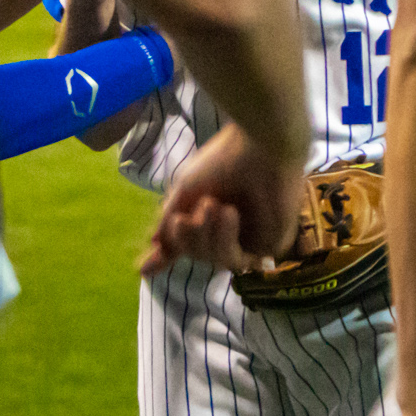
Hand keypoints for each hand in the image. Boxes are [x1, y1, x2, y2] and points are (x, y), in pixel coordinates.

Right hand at [140, 125, 302, 274]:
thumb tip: (150, 253)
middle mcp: (232, 228)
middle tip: (184, 217)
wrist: (258, 146)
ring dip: (205, 237)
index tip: (144, 269)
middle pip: (199, 255)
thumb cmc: (223, 160)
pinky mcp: (271, 245)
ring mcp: (253, 238)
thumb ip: (169, 226)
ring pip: (218, 262)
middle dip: (186, 238)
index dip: (167, 255)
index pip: (189, 243)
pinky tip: (229, 213)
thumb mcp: (185, 193)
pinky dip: (225, 240)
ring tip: (211, 205)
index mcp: (212, 214)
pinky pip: (238, 261)